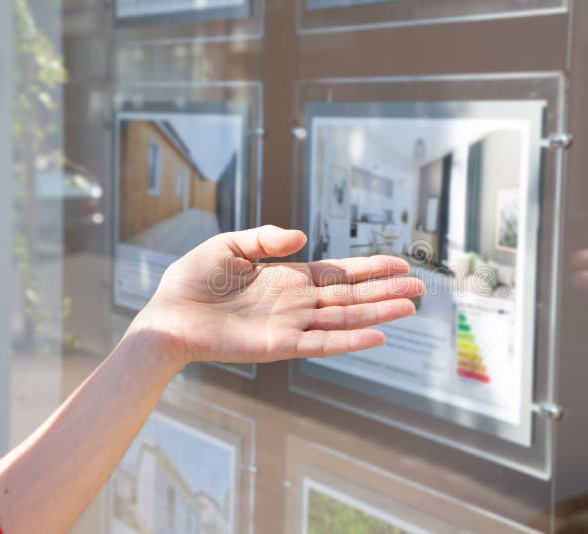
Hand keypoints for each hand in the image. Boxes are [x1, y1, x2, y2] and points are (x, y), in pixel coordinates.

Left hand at [128, 225, 424, 367]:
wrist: (166, 316)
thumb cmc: (191, 281)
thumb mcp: (229, 245)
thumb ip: (266, 238)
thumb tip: (304, 237)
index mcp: (288, 278)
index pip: (339, 273)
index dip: (370, 268)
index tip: (400, 262)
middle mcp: (296, 303)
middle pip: (351, 296)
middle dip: (386, 290)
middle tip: (421, 287)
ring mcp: (291, 325)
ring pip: (344, 319)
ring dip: (378, 313)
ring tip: (410, 306)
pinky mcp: (278, 345)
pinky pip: (321, 343)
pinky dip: (350, 342)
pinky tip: (378, 337)